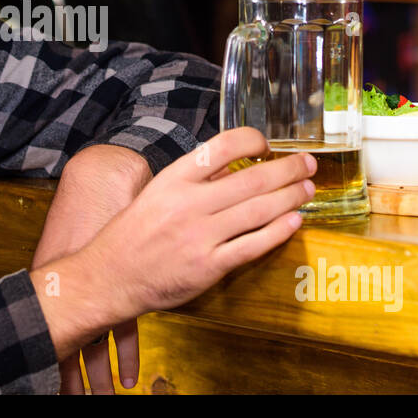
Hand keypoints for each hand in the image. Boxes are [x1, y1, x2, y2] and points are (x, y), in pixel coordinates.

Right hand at [34, 127, 313, 362]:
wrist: (109, 277)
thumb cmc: (133, 234)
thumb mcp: (156, 193)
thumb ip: (192, 179)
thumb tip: (232, 165)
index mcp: (174, 179)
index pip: (222, 146)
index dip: (253, 140)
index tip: (269, 145)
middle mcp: (189, 203)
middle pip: (251, 179)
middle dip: (287, 169)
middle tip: (308, 164)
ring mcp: (200, 236)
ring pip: (259, 211)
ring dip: (290, 198)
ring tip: (307, 190)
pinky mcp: (208, 267)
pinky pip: (253, 246)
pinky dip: (278, 232)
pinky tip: (294, 222)